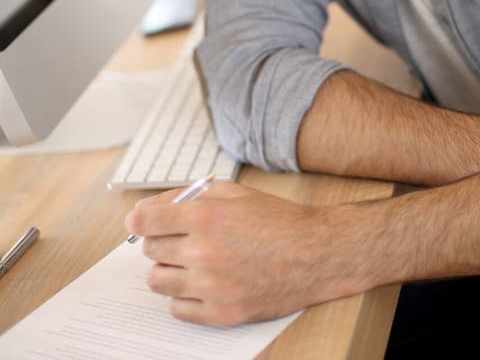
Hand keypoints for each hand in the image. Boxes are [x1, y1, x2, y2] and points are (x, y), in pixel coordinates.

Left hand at [125, 181, 368, 326]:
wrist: (314, 254)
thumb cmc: (276, 220)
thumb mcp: (233, 192)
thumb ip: (189, 195)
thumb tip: (152, 208)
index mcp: (206, 216)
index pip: (145, 220)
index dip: (139, 218)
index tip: (140, 221)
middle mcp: (204, 251)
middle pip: (150, 249)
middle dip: (161, 240)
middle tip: (181, 237)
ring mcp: (211, 286)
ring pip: (157, 281)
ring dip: (168, 268)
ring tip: (191, 260)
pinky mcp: (220, 313)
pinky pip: (176, 308)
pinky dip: (183, 296)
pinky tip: (202, 282)